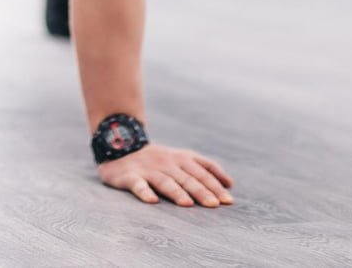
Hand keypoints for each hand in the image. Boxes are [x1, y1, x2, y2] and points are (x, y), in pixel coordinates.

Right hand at [97, 142, 234, 207]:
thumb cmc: (158, 159)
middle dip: (201, 191)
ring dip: (177, 192)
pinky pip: (138, 185)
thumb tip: (230, 184)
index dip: (215, 185)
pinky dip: (145, 192)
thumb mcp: (183, 158)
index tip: (227, 201)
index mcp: (181, 158)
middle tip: (214, 205)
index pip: (202, 171)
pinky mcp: (130, 176)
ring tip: (187, 204)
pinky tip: (152, 201)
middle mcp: (167, 163)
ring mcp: (148, 169)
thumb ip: (205, 168)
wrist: (121, 146)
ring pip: (165, 182)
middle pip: (187, 178)